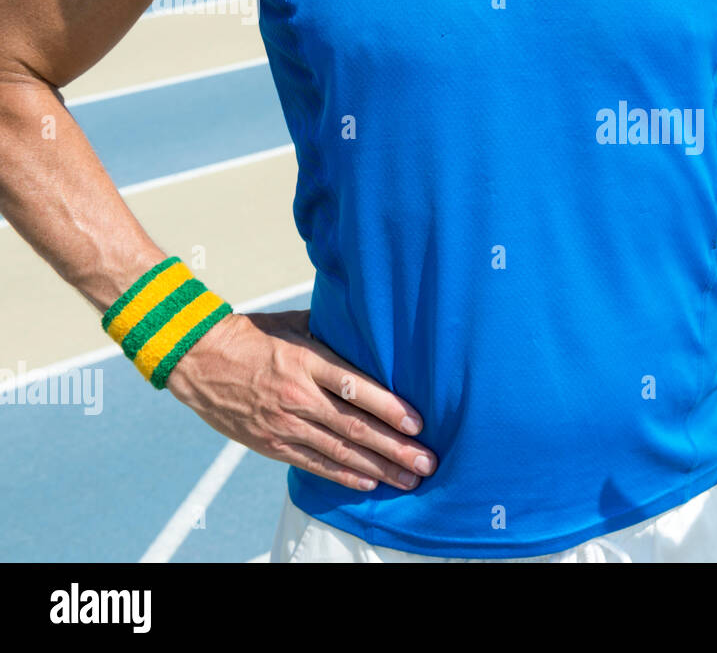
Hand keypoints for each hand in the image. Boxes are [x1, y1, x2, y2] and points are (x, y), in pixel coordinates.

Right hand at [167, 309, 436, 492]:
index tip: (418, 423)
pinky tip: (371, 483)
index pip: (356, 388)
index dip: (389, 408)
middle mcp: (298, 397)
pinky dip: (344, 476)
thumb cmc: (254, 335)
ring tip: (409, 479)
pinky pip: (314, 464)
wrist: (197, 359)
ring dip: (379, 468)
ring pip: (340, 452)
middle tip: (427, 462)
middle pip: (355, 428)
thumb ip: (334, 330)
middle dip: (396, 448)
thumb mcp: (296, 324)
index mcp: (307, 362)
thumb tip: (374, 326)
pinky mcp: (271, 443)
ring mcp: (284, 424)